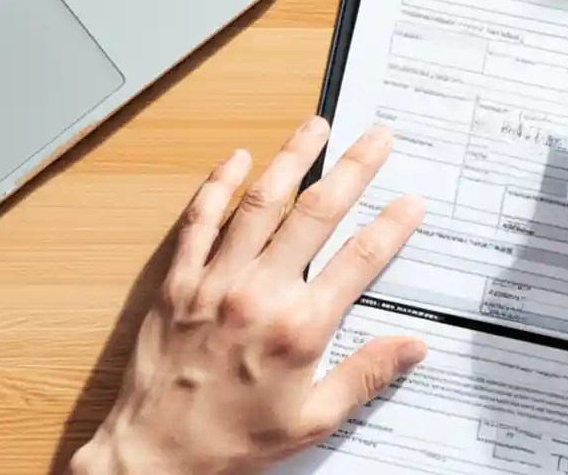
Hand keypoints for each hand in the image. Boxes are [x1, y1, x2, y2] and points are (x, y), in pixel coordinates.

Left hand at [70, 117, 426, 474]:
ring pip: (261, 203)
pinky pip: (200, 220)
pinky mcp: (179, 281)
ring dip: (291, 158)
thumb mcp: (313, 420)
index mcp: (300, 328)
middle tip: (376, 137)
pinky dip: (218, 185)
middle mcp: (260, 293)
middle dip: (353, 169)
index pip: (359, 260)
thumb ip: (366, 376)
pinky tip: (237, 158)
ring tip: (315, 126)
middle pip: (317, 214)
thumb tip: (413, 346)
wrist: (154, 455)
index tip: (411, 200)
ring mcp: (216, 281)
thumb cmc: (231, 442)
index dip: (391, 225)